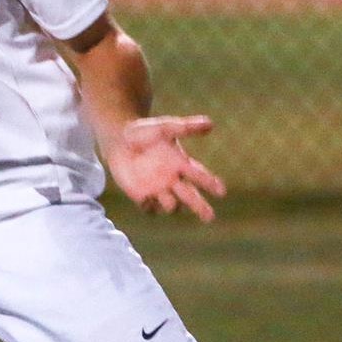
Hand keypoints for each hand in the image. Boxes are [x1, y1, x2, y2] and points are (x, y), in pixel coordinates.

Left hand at [104, 115, 227, 221]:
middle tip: (210, 217)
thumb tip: (211, 123)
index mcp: (182, 164)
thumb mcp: (166, 127)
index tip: (221, 191)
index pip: (200, 176)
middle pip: (191, 198)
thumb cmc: (145, 132)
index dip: (210, 183)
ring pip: (171, 206)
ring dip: (171, 204)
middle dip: (200, 207)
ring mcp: (159, 190)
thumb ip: (187, 127)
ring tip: (168, 197)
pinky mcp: (142, 196)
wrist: (119, 140)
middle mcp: (174, 180)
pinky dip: (151, 207)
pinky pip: (150, 209)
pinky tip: (148, 199)